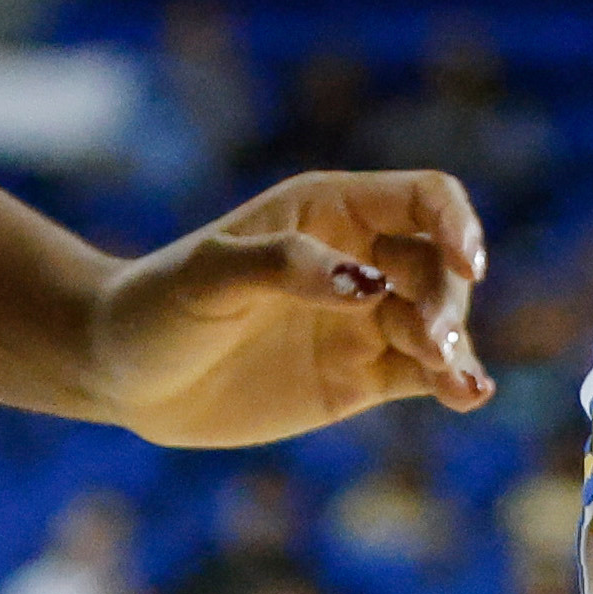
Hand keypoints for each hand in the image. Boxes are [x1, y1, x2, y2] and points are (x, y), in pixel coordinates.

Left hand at [83, 170, 490, 446]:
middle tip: (434, 343)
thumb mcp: (210, 274)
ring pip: (438, 323)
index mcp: (331, 210)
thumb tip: (369, 285)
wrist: (122, 373)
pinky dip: (452, 382)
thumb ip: (287, 268)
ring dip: (457, 345)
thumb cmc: (158, 305)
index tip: (470, 265)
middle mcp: (359, 259)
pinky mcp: (358, 377)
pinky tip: (470, 394)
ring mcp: (362, 320)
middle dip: (449, 300)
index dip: (457, 224)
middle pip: (440, 265)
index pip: (424, 199)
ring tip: (456, 380)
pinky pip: (421, 374)